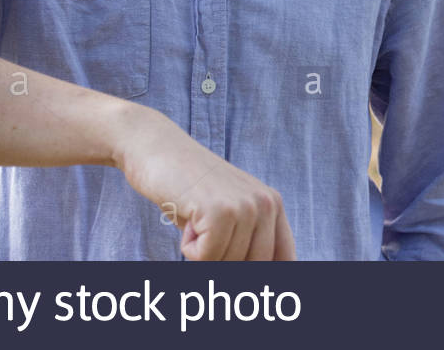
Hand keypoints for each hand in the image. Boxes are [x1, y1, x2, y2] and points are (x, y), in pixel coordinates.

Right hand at [112, 105, 295, 259]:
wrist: (159, 149)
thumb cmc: (189, 188)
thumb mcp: (229, 212)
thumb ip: (247, 240)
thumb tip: (255, 271)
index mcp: (273, 204)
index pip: (285, 258)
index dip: (269, 276)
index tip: (259, 294)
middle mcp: (266, 204)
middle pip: (254, 265)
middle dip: (224, 260)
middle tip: (204, 238)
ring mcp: (246, 206)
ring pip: (227, 263)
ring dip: (203, 251)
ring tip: (195, 218)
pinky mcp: (220, 212)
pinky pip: (207, 257)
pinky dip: (189, 248)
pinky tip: (187, 217)